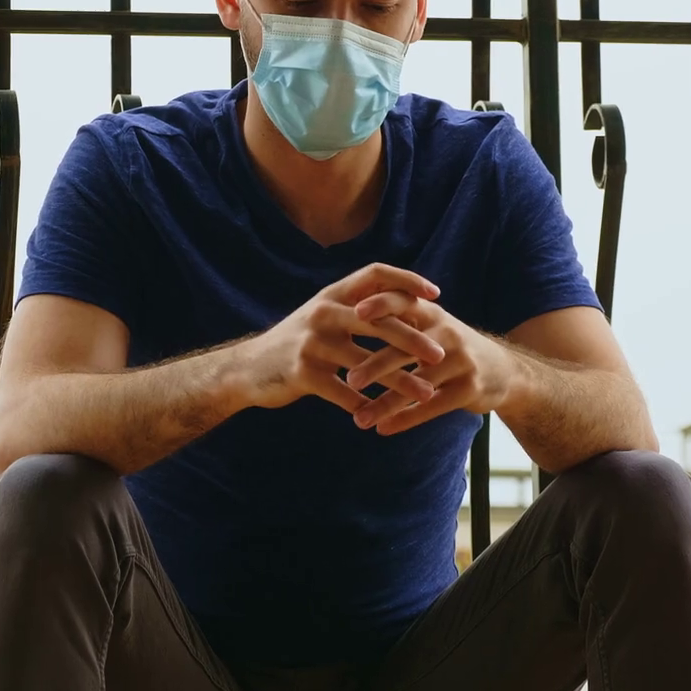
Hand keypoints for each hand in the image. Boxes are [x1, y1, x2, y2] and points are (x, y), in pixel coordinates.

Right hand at [231, 264, 448, 415]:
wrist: (249, 368)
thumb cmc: (297, 342)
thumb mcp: (324, 315)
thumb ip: (358, 308)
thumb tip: (408, 305)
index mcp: (333, 294)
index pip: (375, 274)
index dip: (407, 280)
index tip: (436, 293)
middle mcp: (323, 312)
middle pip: (378, 320)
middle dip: (413, 339)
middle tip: (441, 354)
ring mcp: (312, 342)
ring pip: (367, 363)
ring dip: (400, 381)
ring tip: (425, 394)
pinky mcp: (303, 372)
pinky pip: (344, 392)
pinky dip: (366, 405)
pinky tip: (385, 416)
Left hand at [342, 291, 517, 434]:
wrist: (504, 370)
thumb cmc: (453, 347)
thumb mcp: (433, 326)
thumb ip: (400, 320)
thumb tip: (350, 313)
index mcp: (433, 314)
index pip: (404, 302)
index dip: (381, 304)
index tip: (354, 311)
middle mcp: (447, 333)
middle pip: (406, 348)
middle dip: (376, 365)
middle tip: (349, 379)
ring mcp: (461, 361)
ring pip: (417, 384)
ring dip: (386, 403)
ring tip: (359, 419)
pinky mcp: (470, 389)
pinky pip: (432, 406)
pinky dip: (406, 419)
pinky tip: (384, 430)